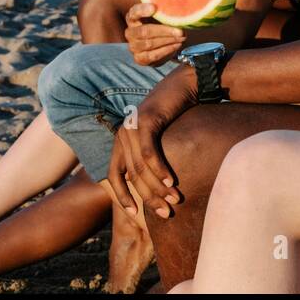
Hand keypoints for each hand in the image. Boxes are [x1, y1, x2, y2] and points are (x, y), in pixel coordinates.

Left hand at [106, 66, 197, 218]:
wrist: (184, 84)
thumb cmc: (175, 114)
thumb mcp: (157, 138)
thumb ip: (148, 157)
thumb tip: (149, 186)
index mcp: (121, 141)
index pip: (114, 175)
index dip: (122, 196)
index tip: (135, 214)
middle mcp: (121, 134)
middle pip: (130, 175)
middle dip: (148, 197)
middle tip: (166, 212)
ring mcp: (131, 126)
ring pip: (140, 167)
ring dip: (157, 187)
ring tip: (174, 199)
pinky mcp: (145, 120)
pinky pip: (150, 152)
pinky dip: (160, 169)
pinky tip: (172, 181)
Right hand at [125, 2, 184, 66]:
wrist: (161, 45)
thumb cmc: (161, 25)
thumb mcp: (161, 16)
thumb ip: (165, 11)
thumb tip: (180, 6)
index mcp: (133, 18)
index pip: (134, 13)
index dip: (142, 10)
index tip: (154, 8)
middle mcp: (130, 32)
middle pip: (144, 31)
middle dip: (164, 31)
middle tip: (180, 31)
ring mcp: (133, 46)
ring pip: (149, 44)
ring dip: (168, 41)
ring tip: (181, 38)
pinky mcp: (139, 58)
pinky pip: (152, 55)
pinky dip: (166, 50)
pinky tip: (176, 45)